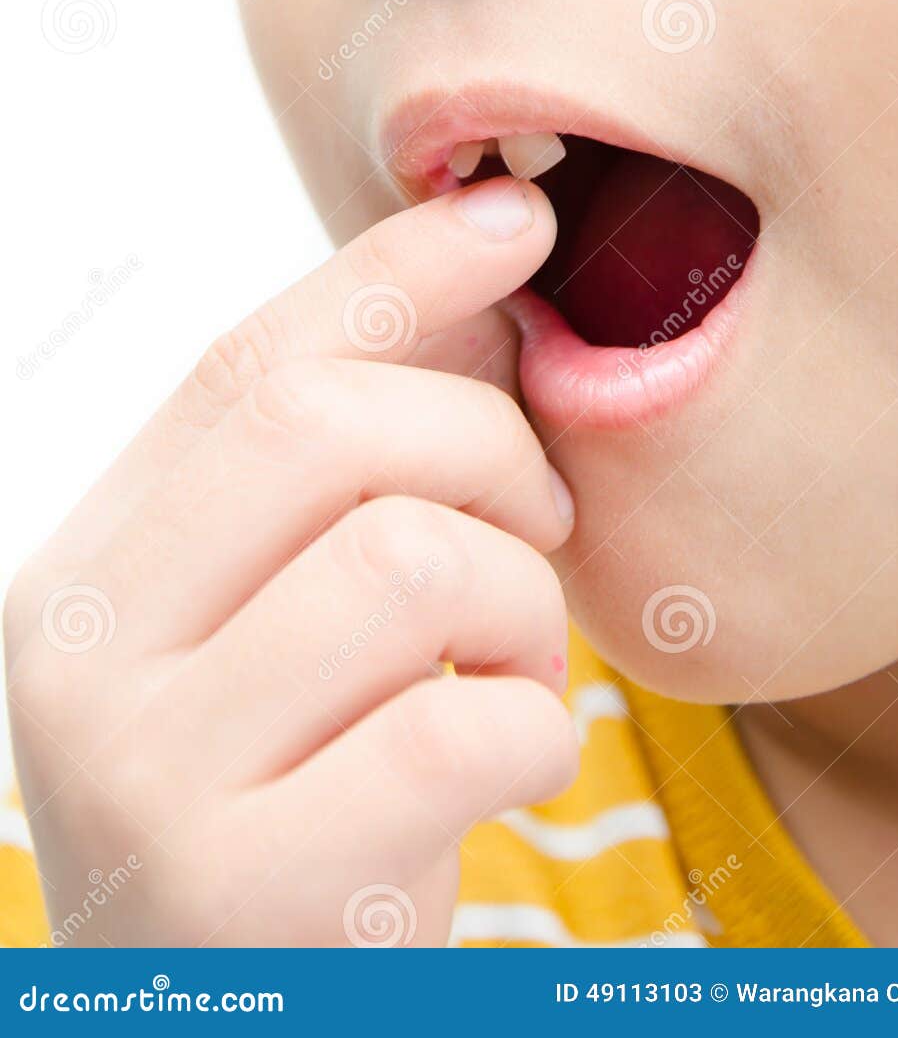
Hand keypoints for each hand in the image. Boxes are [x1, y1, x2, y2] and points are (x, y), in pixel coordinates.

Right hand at [4, 178, 576, 946]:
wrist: (238, 1028)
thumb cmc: (295, 795)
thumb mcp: (288, 618)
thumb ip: (353, 459)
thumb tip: (481, 259)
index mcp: (86, 568)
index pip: (245, 364)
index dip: (396, 271)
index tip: (519, 217)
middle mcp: (79, 658)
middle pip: (322, 427)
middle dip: (488, 440)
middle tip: (542, 514)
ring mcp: (149, 779)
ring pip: (412, 561)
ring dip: (524, 601)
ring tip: (514, 660)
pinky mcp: (251, 891)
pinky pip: (462, 729)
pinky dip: (536, 727)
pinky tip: (509, 760)